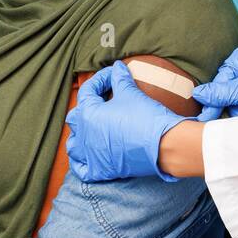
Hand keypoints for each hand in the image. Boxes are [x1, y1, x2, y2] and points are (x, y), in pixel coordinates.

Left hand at [65, 61, 190, 182]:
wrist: (163, 145)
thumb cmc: (145, 118)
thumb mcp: (131, 93)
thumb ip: (119, 79)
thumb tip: (117, 67)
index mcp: (88, 114)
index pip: (88, 90)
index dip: (100, 79)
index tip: (113, 74)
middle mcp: (84, 135)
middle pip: (76, 117)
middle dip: (87, 105)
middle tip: (104, 99)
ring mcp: (90, 155)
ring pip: (73, 145)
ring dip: (79, 135)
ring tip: (92, 127)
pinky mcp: (100, 170)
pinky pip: (81, 168)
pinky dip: (81, 162)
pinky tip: (88, 156)